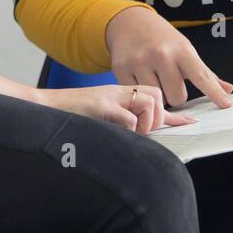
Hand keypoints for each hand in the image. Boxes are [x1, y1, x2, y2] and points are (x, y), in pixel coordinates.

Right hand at [39, 84, 199, 133]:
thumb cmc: (68, 117)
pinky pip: (129, 118)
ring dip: (145, 123)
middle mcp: (117, 93)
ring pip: (149, 103)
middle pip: (156, 96)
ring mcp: (109, 98)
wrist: (41, 108)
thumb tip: (140, 139)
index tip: (190, 122)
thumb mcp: (99, 119)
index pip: (154, 100)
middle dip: (157, 118)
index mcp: (118, 96)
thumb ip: (120, 125)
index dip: (173, 114)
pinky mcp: (101, 106)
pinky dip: (128, 129)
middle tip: (142, 133)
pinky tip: (114, 134)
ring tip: (129, 134)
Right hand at [105, 6, 232, 109]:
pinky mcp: (121, 69)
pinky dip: (141, 93)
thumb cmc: (162, 39)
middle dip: (175, 95)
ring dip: (158, 94)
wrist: (129, 23)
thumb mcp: (185, 49)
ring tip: (154, 79)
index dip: (214, 93)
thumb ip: (204, 73)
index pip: (201, 76)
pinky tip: (140, 79)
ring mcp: (139, 62)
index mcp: (181, 49)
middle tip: (170, 82)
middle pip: (177, 98)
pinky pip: (137, 96)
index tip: (226, 105)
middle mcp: (161, 55)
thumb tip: (227, 89)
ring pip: (157, 99)